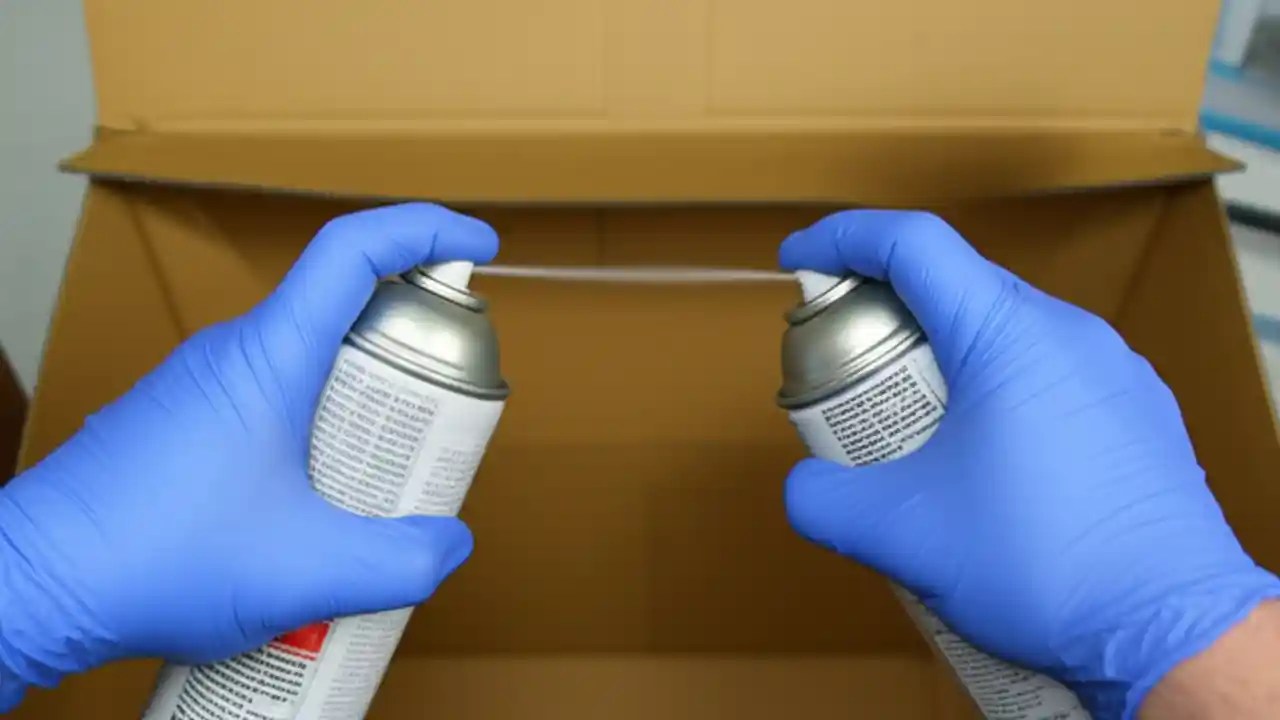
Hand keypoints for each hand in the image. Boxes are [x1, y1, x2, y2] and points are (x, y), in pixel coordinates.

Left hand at [0, 203, 498, 707]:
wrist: (31, 587)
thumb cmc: (152, 559)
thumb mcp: (308, 571)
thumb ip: (402, 562)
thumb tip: (449, 542)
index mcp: (270, 355)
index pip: (354, 250)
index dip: (426, 229)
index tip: (480, 244)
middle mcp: (232, 355)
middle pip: (344, 312)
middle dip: (410, 353)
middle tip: (442, 417)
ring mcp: (201, 388)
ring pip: (307, 367)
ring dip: (359, 407)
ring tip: (380, 484)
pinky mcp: (182, 426)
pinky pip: (270, 407)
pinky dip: (313, 438)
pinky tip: (314, 513)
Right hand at [778, 210, 1279, 718]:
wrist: (1172, 629)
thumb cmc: (1046, 566)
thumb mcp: (903, 535)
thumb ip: (823, 501)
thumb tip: (806, 486)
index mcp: (1008, 335)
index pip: (913, 243)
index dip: (843, 237)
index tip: (799, 258)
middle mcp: (1069, 334)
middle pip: (957, 286)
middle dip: (885, 311)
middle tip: (845, 364)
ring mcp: (1113, 372)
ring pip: (1005, 332)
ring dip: (943, 357)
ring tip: (912, 425)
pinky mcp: (1136, 414)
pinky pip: (1048, 373)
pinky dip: (995, 391)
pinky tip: (982, 460)